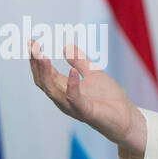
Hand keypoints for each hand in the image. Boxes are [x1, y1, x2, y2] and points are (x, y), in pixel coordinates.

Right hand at [28, 41, 146, 157]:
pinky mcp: (86, 112)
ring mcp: (73, 107)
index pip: (45, 74)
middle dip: (36, 64)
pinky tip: (72, 71)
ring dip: (46, 73)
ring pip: (53, 91)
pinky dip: (72, 85)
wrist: (126, 116)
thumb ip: (79, 61)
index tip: (30, 42)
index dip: (36, 59)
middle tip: (32, 47)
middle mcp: (64, 99)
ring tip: (42, 56)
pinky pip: (75, 99)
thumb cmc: (108, 98)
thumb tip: (66, 46)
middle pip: (43, 82)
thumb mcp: (93, 73)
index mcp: (64, 89)